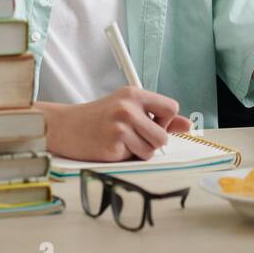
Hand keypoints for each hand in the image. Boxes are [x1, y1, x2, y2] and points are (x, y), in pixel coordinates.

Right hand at [42, 87, 191, 161]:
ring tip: (121, 141)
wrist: (65, 126)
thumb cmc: (99, 117)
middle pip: (164, 135)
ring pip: (151, 150)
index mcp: (134, 94)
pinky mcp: (112, 146)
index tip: (152, 123)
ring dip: (140, 151)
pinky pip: (135, 158)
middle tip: (134, 136)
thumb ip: (159, 116)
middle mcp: (128, 108)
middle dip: (153, 142)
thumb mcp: (128, 108)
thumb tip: (188, 124)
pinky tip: (111, 147)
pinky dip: (126, 157)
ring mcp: (120, 127)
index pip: (171, 107)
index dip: (166, 121)